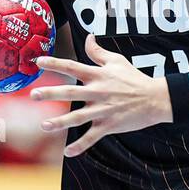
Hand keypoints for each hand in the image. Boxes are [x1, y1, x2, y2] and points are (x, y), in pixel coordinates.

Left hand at [30, 33, 172, 156]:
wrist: (155, 99)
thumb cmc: (135, 78)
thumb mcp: (117, 61)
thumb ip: (98, 52)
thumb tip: (88, 37)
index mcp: (98, 76)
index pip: (73, 66)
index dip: (55, 63)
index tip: (38, 61)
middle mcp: (98, 92)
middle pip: (71, 92)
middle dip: (51, 93)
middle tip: (33, 95)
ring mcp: (103, 110)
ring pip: (78, 117)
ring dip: (60, 122)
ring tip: (44, 125)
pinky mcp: (109, 125)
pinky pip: (92, 137)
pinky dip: (80, 146)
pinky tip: (68, 152)